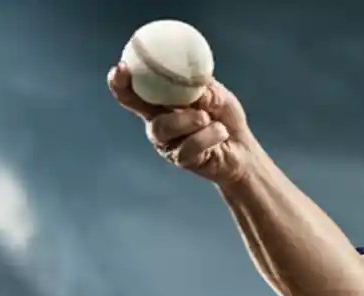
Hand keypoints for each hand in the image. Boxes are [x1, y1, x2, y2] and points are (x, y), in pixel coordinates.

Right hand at [107, 62, 259, 185]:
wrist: (243, 149)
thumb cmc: (224, 117)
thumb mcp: (216, 94)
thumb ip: (200, 86)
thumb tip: (187, 77)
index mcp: (160, 103)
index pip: (133, 91)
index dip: (121, 81)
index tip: (121, 67)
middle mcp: (158, 123)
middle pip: (139, 107)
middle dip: (145, 99)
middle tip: (160, 89)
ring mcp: (168, 143)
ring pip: (163, 128)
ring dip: (187, 120)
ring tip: (206, 117)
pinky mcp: (182, 160)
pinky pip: (188, 146)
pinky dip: (207, 136)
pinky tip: (221, 132)